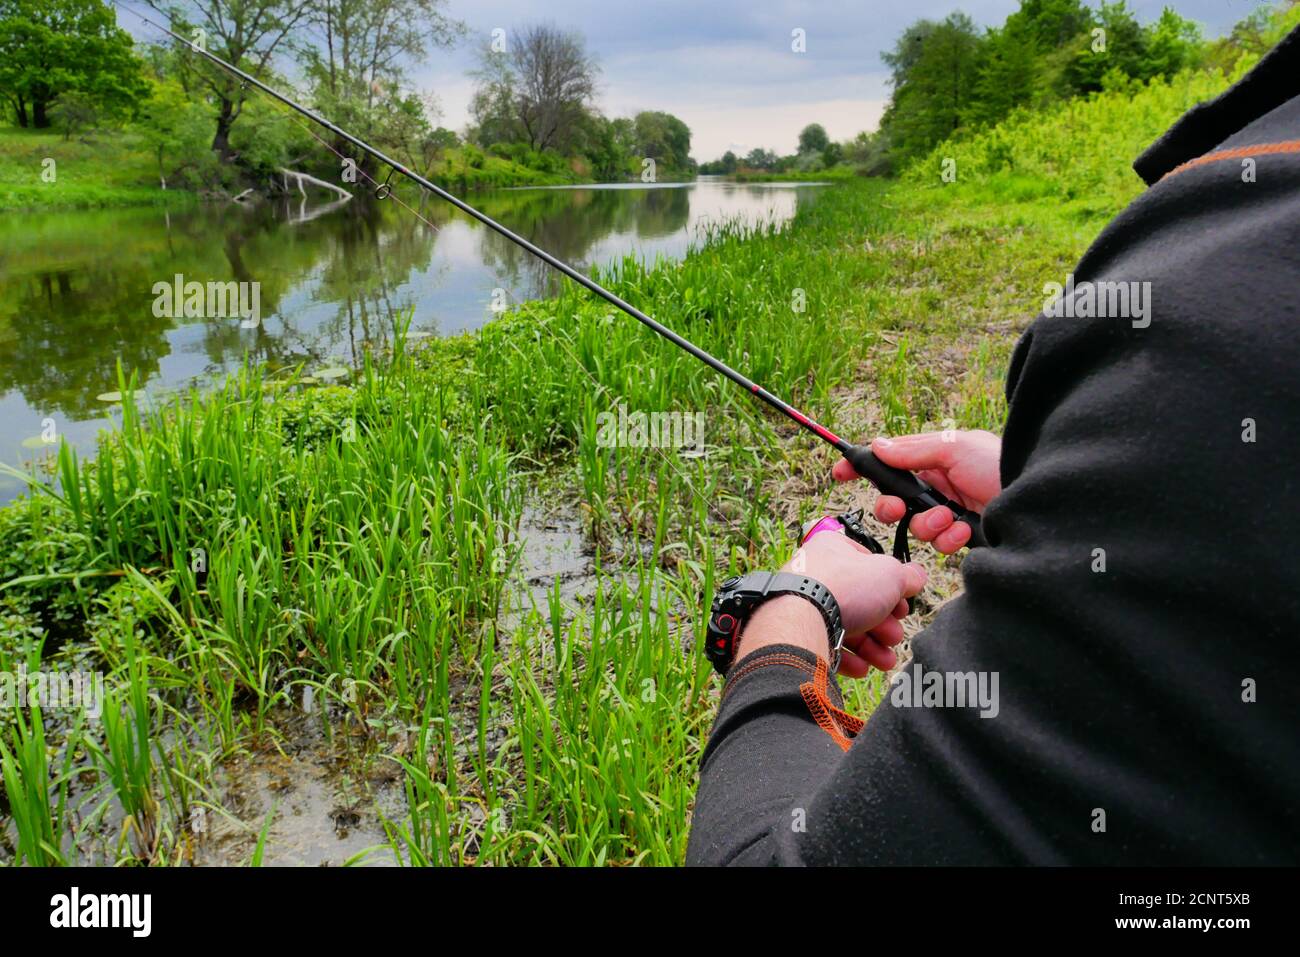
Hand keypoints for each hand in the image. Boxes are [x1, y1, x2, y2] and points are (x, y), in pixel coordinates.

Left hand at [736, 531, 926, 676]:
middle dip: (884, 624)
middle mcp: (815, 573)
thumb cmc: (844, 587)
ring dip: (871, 646)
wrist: (803, 618)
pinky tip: (863, 667)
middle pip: (860, 601)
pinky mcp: (798, 631)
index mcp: (833, 549)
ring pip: (846, 626)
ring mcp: (804, 603)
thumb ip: (908, 576)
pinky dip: (848, 657)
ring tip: (885, 660)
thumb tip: (917, 576)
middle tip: (894, 636)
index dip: (891, 588)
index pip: (869, 566)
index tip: (903, 605)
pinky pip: (827, 644)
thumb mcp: (890, 574)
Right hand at [832, 430, 1001, 554]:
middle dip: (891, 507)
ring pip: (915, 526)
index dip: (864, 467)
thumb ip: (914, 450)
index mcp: (935, 459)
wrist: (1041, 503)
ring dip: (928, 524)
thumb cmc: (1002, 465)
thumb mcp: (956, 447)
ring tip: (949, 519)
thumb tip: (877, 446)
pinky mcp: (962, 537)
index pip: (890, 461)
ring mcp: (950, 513)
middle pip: (894, 500)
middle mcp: (939, 486)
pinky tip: (965, 532)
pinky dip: (949, 539)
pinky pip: (939, 543)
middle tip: (896, 508)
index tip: (840, 474)